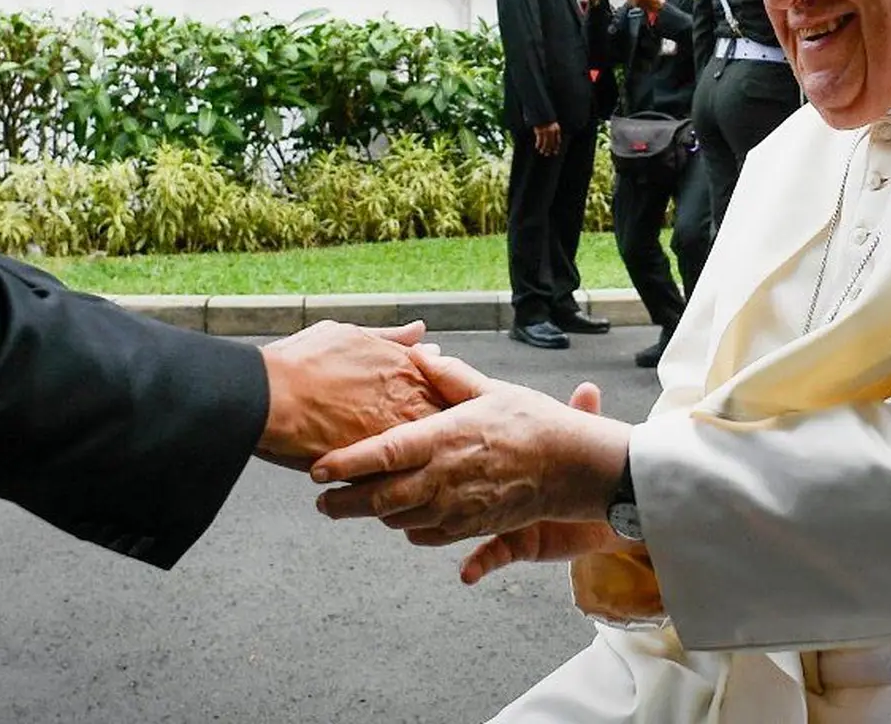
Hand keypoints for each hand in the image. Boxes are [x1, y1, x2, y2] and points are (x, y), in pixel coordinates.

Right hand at [258, 320, 443, 468]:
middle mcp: (408, 401)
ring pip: (427, 453)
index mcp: (405, 368)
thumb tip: (422, 331)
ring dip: (422, 457)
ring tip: (408, 461)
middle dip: (442, 430)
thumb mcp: (350, 334)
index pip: (448, 386)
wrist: (270, 396)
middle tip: (428, 437)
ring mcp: (394, 436)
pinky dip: (397, 479)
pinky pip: (399, 477)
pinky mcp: (375, 465)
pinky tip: (386, 478)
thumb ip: (391, 337)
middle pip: (445, 423)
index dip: (445, 398)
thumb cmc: (302, 362)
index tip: (437, 406)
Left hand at [312, 348, 629, 545]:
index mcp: (443, 438)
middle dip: (345, 503)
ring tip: (352, 506)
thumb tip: (417, 355)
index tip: (316, 469)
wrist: (574, 466)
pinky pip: (429, 535)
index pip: (382, 454)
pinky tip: (400, 519)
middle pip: (381, 499)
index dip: (346, 464)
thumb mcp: (489, 389)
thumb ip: (449, 377)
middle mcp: (444, 478)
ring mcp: (458, 507)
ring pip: (400, 520)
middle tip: (321, 501)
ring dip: (373, 515)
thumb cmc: (532, 421)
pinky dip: (408, 529)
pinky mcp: (474, 526)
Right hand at [533, 121, 561, 155]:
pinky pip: (539, 140)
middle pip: (551, 143)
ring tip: (542, 152)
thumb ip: (557, 132)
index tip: (555, 152)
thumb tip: (559, 142)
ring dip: (544, 148)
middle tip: (548, 154)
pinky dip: (538, 144)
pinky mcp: (539, 131)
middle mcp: (551, 131)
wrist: (541, 113)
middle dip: (550, 149)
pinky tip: (537, 147)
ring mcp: (545, 132)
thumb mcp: (555, 124)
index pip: (557, 140)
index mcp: (556, 129)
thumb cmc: (547, 120)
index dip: (556, 147)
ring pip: (545, 142)